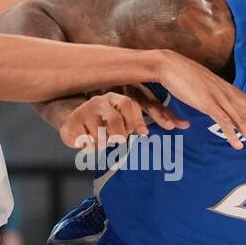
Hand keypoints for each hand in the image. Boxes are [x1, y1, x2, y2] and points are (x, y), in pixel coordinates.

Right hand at [58, 89, 185, 149]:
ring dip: (103, 142)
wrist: (71, 122)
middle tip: (117, 140)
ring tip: (100, 140)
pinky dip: (89, 146)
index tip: (145, 134)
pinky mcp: (71, 121)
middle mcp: (102, 100)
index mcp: (118, 99)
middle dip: (118, 135)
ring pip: (101, 135)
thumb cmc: (102, 124)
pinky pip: (87, 141)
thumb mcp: (122, 122)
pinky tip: (87, 141)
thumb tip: (174, 127)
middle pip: (117, 122)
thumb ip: (142, 124)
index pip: (133, 106)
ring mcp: (86, 109)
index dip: (139, 121)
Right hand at [154, 50, 245, 152]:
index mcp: (232, 93)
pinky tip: (238, 145)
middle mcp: (231, 96)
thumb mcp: (209, 91)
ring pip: (242, 121)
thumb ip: (219, 103)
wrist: (170, 65)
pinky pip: (222, 121)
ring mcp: (219, 99)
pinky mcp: (206, 103)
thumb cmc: (187, 78)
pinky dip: (231, 133)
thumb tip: (225, 114)